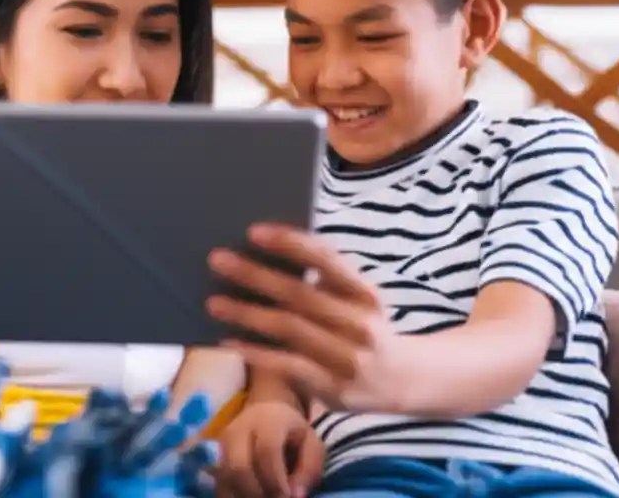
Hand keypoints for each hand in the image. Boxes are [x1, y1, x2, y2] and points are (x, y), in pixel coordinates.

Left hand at [206, 224, 406, 412]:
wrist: (404, 379)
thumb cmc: (366, 328)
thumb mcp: (359, 299)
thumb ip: (327, 280)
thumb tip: (268, 255)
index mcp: (364, 292)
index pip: (326, 259)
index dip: (290, 243)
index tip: (253, 231)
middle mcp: (358, 322)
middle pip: (299, 294)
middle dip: (255, 275)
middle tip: (217, 260)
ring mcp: (346, 357)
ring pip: (288, 329)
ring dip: (247, 313)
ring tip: (213, 302)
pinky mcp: (332, 387)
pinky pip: (286, 365)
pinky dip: (256, 352)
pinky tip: (229, 341)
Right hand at [217, 400, 322, 497]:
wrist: (266, 412)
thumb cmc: (293, 431)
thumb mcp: (311, 444)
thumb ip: (308, 469)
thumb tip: (295, 496)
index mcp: (268, 421)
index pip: (266, 451)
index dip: (276, 480)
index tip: (287, 496)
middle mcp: (239, 430)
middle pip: (238, 467)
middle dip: (256, 493)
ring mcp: (222, 444)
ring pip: (225, 479)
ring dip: (244, 496)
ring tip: (264, 497)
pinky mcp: (215, 459)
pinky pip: (219, 484)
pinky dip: (234, 496)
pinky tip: (251, 497)